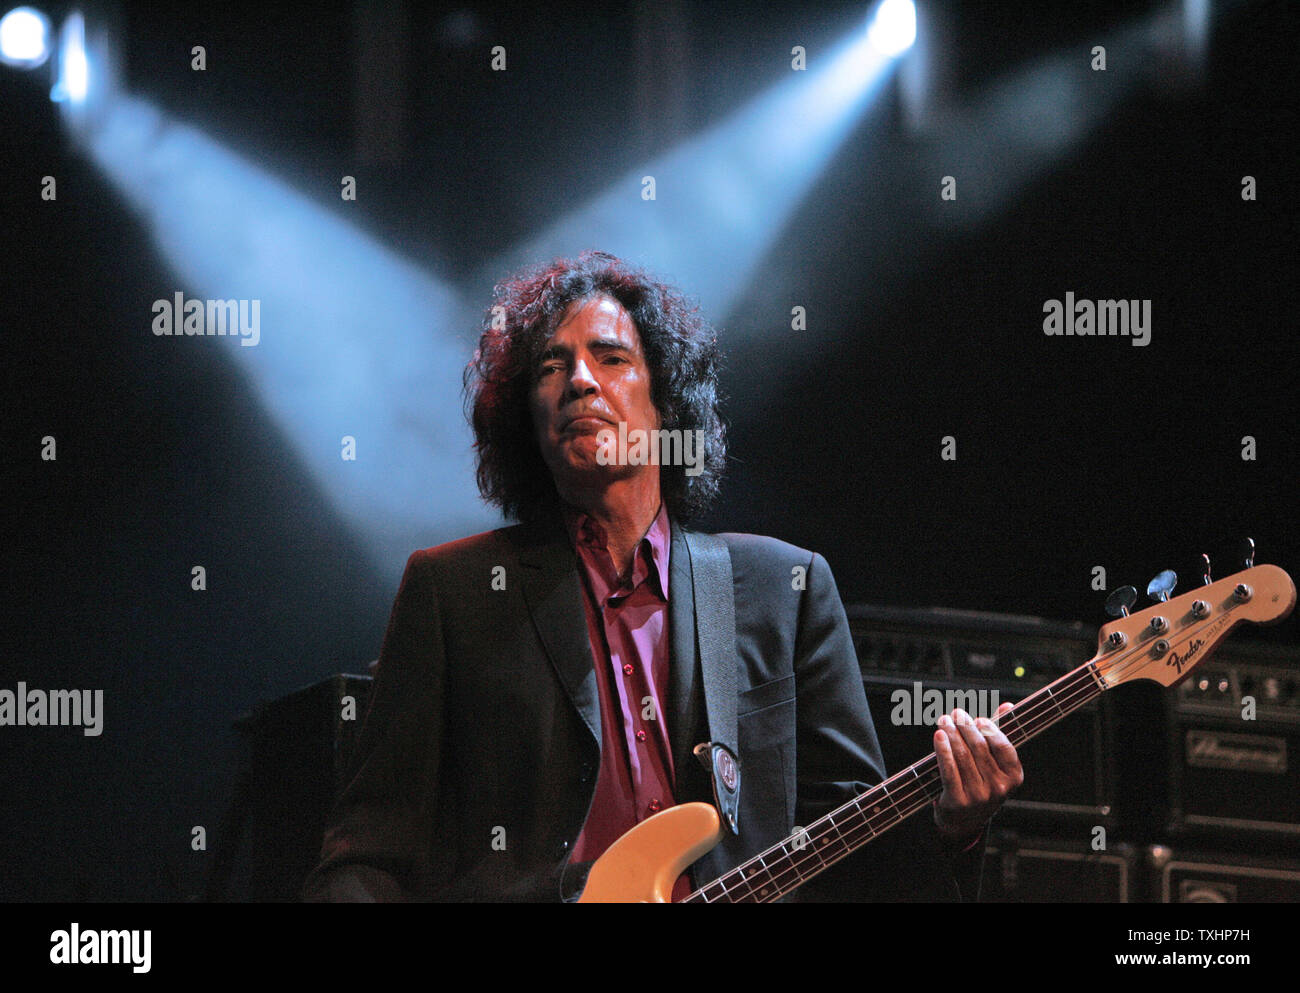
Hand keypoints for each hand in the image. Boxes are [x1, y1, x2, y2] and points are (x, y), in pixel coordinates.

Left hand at [932, 702, 1022, 845]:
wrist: (964, 820)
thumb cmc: (981, 782)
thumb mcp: (995, 763)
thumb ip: (1000, 734)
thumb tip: (1008, 705)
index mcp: (1014, 777)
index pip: (1004, 747)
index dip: (991, 729)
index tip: (978, 718)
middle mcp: (999, 788)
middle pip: (980, 748)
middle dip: (966, 727)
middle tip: (956, 713)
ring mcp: (979, 796)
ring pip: (962, 756)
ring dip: (951, 734)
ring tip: (944, 720)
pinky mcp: (958, 800)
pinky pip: (949, 769)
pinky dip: (942, 750)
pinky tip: (938, 736)